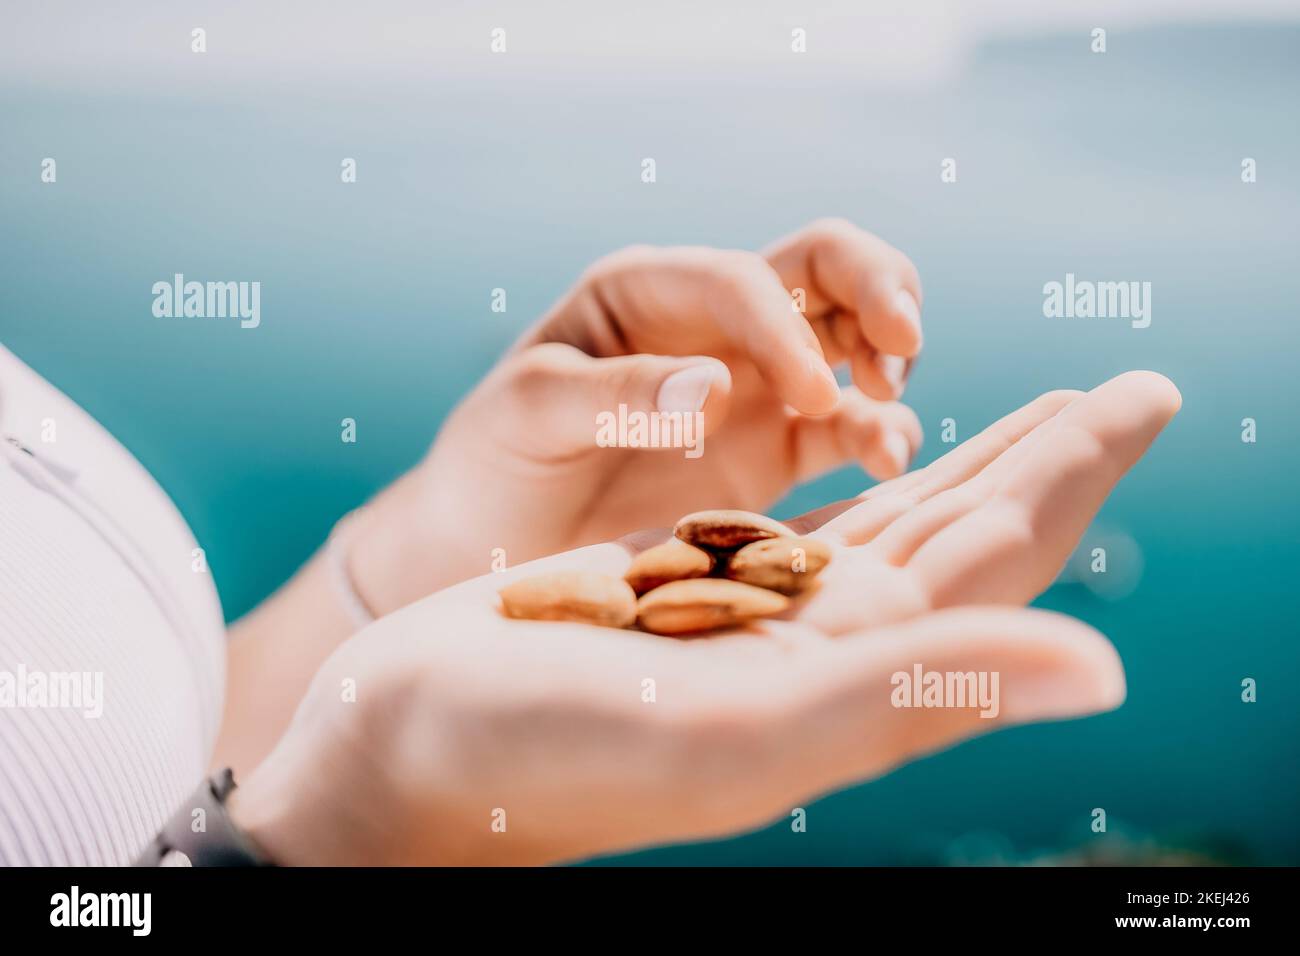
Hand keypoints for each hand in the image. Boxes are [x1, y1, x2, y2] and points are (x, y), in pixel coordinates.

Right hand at [229, 371, 1178, 865]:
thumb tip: (1099, 669)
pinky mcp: (692, 593)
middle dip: (1051, 459)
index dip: (1077, 477)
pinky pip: (813, 522)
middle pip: (967, 537)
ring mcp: (757, 620)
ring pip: (898, 525)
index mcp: (846, 677)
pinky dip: (867, 478)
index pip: (999, 562)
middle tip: (1131, 390)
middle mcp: (818, 651)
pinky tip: (885, 457)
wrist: (404, 749)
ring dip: (973, 462)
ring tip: (1039, 412)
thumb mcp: (734, 730)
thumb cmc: (536, 752)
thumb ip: (913, 694)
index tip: (1147, 397)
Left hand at [350, 219, 925, 611]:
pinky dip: (882, 433)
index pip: (743, 280)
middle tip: (903, 341)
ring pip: (852, 338)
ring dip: (890, 359)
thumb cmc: (496, 459)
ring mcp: (751, 385)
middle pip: (825, 267)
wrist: (495, 538)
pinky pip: (847, 426)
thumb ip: (614, 394)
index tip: (804, 393)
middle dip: (879, 288)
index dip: (783, 327)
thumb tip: (718, 387)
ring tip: (886, 410)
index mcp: (648, 291)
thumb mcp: (529, 414)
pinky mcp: (772, 449)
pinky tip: (886, 460)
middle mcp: (712, 325)